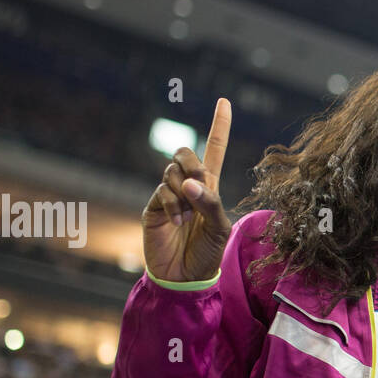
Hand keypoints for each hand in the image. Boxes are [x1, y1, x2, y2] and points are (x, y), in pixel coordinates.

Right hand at [142, 97, 233, 282]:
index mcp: (210, 188)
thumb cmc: (207, 254)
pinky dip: (172, 204)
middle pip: (185, 153)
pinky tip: (176, 222)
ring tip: (186, 218)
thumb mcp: (219, 228)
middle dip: (191, 163)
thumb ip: (210, 202)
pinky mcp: (153, 205)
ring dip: (182, 193)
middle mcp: (189, 186)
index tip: (224, 101)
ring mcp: (169, 195)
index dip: (219, 126)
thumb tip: (191, 182)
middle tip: (198, 185)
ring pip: (172, 171)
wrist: (183, 277)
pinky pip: (162, 190)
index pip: (214, 150)